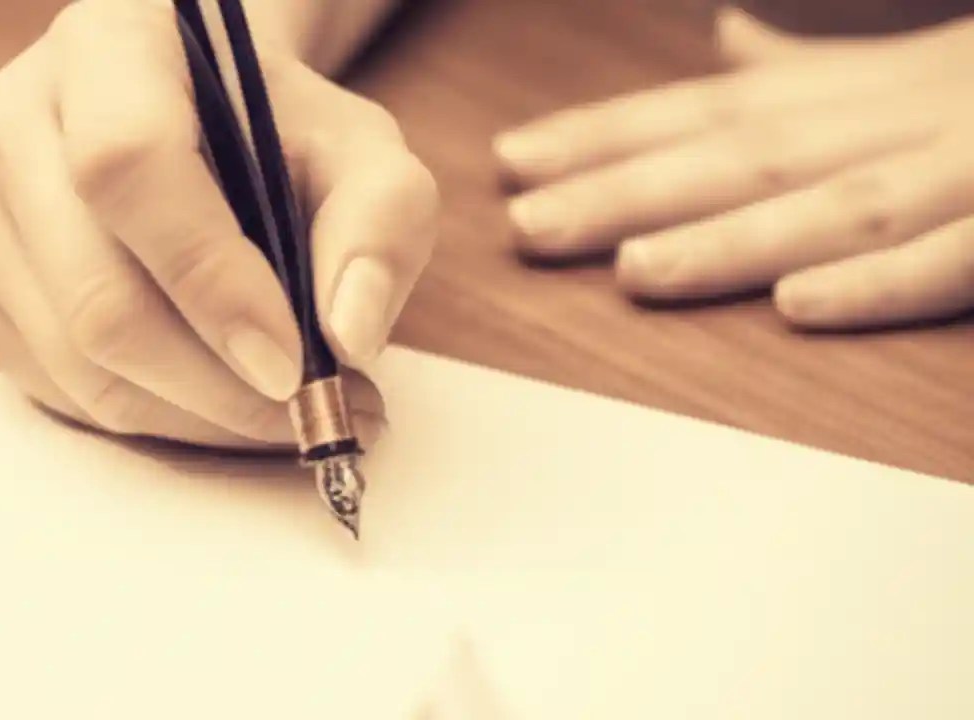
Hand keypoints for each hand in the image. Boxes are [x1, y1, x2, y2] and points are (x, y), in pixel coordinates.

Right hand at [0, 0, 437, 448]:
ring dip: (198, 420)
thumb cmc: (281, 135)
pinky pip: (59, 392)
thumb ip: (379, 222)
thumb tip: (349, 337)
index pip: (129, 166)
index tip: (292, 363)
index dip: (210, 279)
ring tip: (294, 417)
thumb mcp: (361, 149)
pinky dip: (157, 422)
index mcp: (109, 50)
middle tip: (319, 414)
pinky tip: (226, 406)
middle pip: (94, 295)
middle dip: (218, 387)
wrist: (202, 126)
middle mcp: (18, 124)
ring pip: (75, 363)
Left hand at [496, 7, 973, 329]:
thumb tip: (722, 46)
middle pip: (739, 154)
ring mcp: (964, 162)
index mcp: (847, 91)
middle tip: (526, 225)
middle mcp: (889, 117)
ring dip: (729, 239)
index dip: (602, 133)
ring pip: (832, 203)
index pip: (703, 107)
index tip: (511, 161)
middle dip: (626, 189)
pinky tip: (803, 308)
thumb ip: (804, 68)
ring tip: (632, 272)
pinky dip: (885, 280)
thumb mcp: (893, 62)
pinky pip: (958, 254)